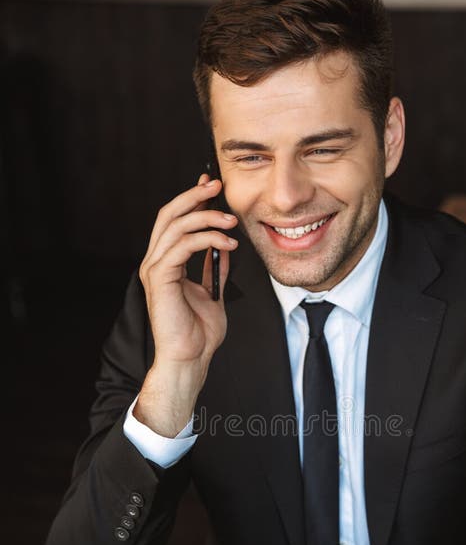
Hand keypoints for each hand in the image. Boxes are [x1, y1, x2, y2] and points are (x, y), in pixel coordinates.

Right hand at [135, 177, 237, 435]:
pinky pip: (183, 245)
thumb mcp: (212, 293)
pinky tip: (228, 244)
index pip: (174, 221)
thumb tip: (224, 249)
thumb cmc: (198, 334)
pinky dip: (207, 239)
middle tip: (217, 186)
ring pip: (177, 226)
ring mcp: (155, 269)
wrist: (190, 358)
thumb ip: (214, 270)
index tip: (212, 187)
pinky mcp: (161, 278)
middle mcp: (156, 262)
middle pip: (169, 214)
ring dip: (207, 217)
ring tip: (231, 222)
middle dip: (194, 196)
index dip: (191, 199)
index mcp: (165, 263)